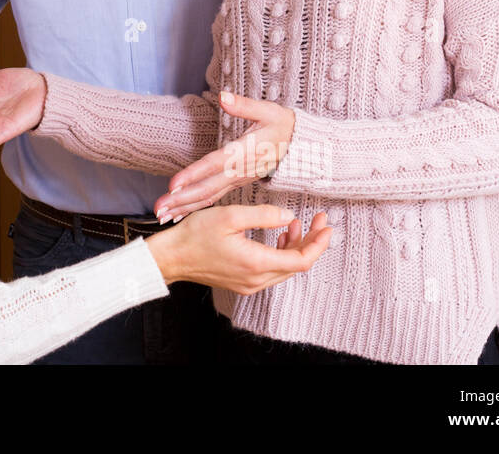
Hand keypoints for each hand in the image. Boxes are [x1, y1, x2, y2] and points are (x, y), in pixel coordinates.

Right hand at [146, 205, 331, 292]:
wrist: (171, 257)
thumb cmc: (195, 235)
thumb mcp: (229, 216)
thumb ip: (263, 215)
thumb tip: (288, 215)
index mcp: (256, 263)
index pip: (301, 260)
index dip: (319, 244)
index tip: (327, 226)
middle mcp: (256, 279)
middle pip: (296, 265)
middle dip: (311, 242)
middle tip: (318, 220)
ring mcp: (249, 284)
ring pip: (285, 268)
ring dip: (295, 247)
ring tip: (296, 223)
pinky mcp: (242, 282)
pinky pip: (271, 271)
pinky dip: (280, 253)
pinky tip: (278, 236)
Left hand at [154, 91, 295, 222]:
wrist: (304, 148)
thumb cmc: (284, 126)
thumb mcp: (269, 111)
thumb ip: (244, 106)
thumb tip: (224, 96)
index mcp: (243, 152)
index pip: (215, 164)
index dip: (194, 174)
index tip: (173, 185)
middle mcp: (239, 170)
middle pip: (207, 187)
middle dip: (182, 199)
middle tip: (159, 210)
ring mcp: (238, 179)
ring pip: (209, 196)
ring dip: (184, 207)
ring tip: (162, 216)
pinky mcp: (237, 182)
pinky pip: (214, 197)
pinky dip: (196, 206)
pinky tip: (180, 213)